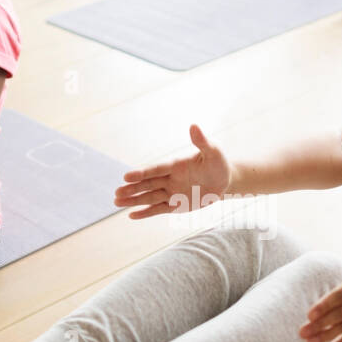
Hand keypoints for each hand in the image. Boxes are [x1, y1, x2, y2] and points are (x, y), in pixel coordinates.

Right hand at [114, 123, 231, 218]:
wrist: (224, 180)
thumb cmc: (218, 163)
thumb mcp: (214, 152)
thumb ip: (202, 141)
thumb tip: (194, 126)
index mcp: (175, 165)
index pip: (156, 170)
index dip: (142, 173)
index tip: (126, 176)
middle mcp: (170, 179)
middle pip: (147, 184)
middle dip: (132, 189)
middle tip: (116, 193)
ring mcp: (171, 192)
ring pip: (149, 197)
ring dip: (134, 200)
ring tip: (117, 202)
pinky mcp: (176, 205)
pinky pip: (159, 209)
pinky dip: (146, 213)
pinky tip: (131, 215)